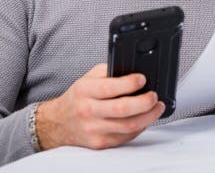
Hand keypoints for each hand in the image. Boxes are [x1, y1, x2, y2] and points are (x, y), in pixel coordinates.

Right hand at [35, 64, 164, 149]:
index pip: (111, 87)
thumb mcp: (88, 78)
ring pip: (128, 126)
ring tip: (156, 107)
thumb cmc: (78, 98)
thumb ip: (110, 72)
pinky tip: (144, 119)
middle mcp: (88, 111)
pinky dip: (140, 127)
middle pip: (123, 109)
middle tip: (154, 96)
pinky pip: (126, 137)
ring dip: (149, 116)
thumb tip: (135, 70)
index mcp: (85, 91)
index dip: (131, 83)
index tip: (143, 79)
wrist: (58, 123)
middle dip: (145, 102)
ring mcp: (93, 129)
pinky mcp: (100, 143)